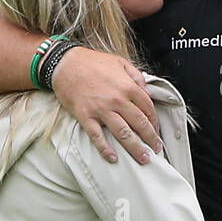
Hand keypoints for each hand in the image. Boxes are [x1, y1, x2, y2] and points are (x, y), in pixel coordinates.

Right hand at [52, 47, 161, 163]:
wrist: (65, 64)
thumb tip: (147, 92)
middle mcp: (117, 100)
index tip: (156, 130)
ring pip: (123, 134)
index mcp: (128, 87)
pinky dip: (106, 149)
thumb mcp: (121, 62)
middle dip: (150, 139)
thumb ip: (137, 77)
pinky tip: (113, 158)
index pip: (148, 108)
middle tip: (156, 148)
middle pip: (139, 124)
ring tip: (143, 158)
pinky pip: (97, 137)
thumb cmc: (92, 62)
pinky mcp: (85, 116)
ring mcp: (101, 110)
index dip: (155, 121)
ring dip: (135, 148)